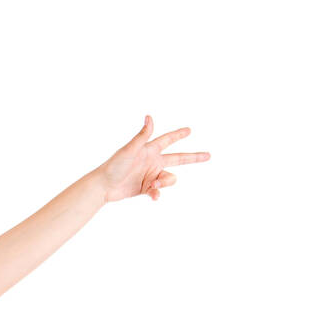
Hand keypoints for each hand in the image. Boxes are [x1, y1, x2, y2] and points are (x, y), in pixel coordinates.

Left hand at [96, 115, 210, 202]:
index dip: (178, 135)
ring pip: (169, 178)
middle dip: (193, 157)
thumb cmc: (114, 165)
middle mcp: (152, 161)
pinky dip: (157, 193)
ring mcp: (150, 175)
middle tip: (208, 155)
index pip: (168, 140)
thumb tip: (150, 117)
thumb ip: (142, 136)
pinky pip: (158, 190)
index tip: (189, 130)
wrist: (103, 186)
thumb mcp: (130, 150)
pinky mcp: (146, 188)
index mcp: (149, 150)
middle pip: (178, 158)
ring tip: (154, 184)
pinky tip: (153, 195)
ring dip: (165, 182)